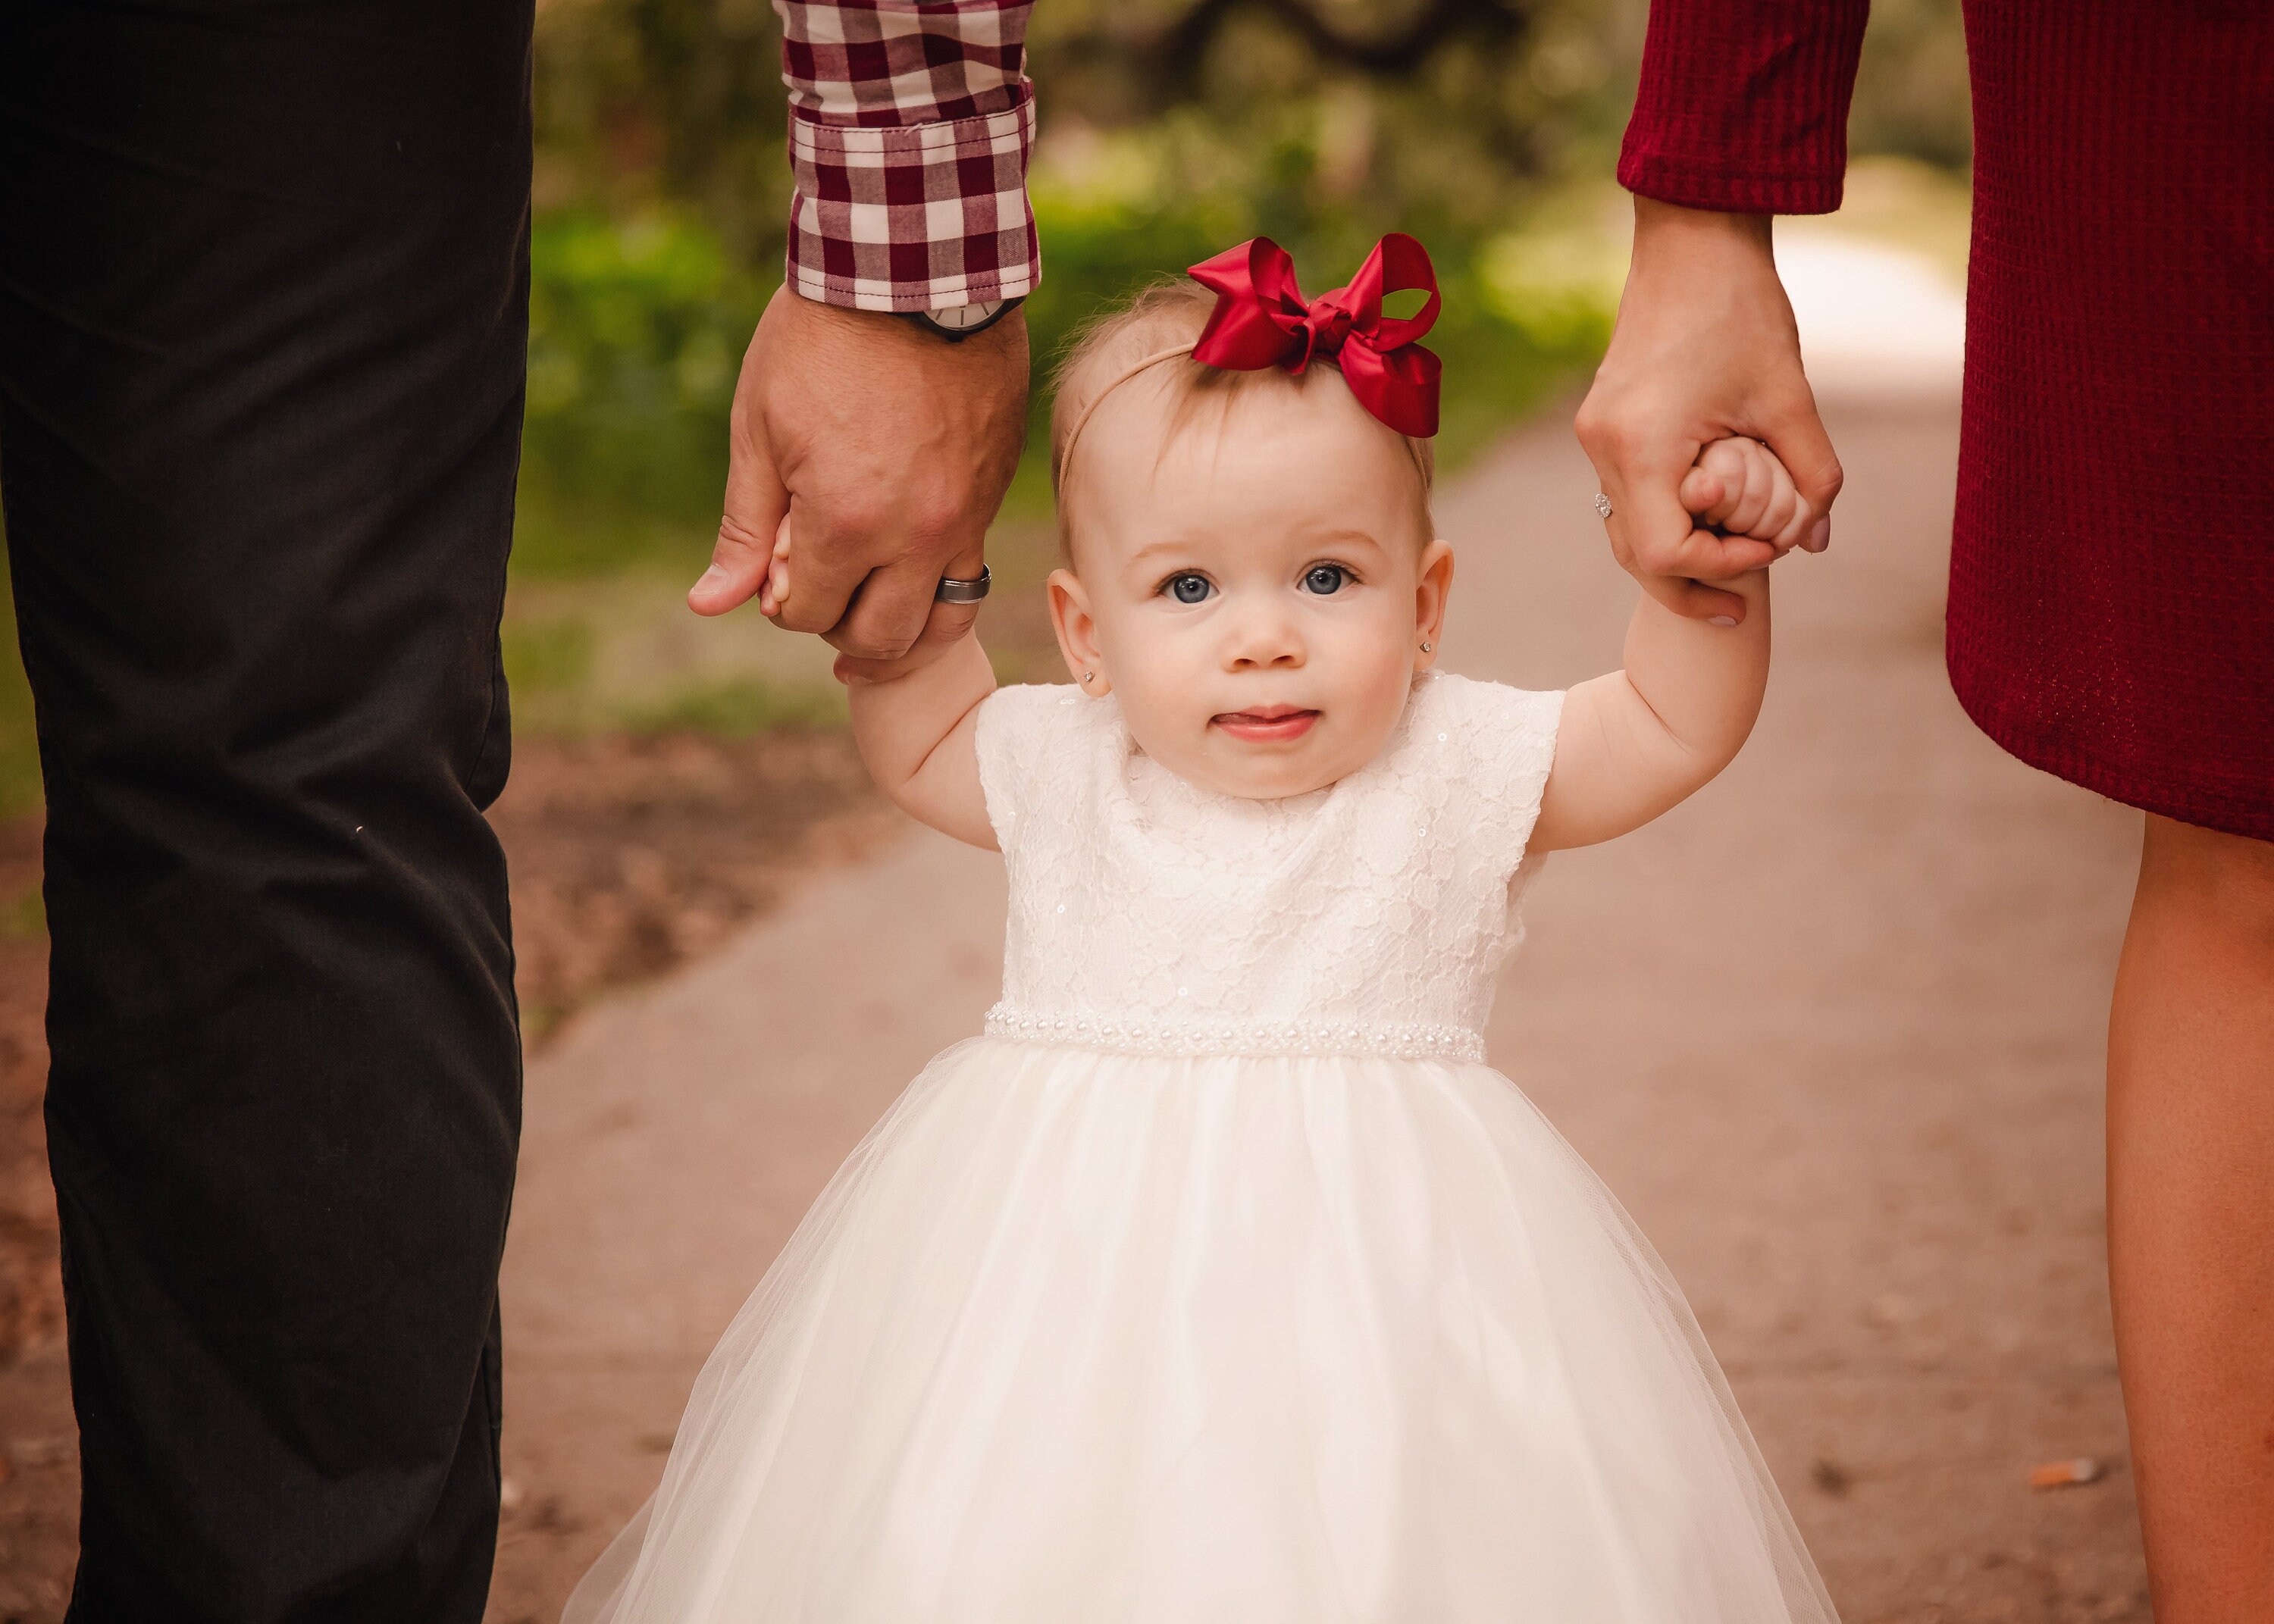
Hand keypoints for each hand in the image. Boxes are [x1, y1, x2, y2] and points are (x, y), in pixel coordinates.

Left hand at [692, 286, 1028, 662]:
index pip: (810, 616)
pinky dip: (937, 583)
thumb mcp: (760, 432)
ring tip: (874, 609)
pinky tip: (908, 557)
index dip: (781, 604)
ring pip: (944, 621)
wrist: (912, 272)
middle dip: (840, 630)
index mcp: (845, 523)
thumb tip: (711, 603)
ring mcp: (964, 518)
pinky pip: (972, 571)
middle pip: (882, 637)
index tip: (775, 568)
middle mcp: (914, 537)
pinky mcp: (992, 493)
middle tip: (820, 590)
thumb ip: (744, 528)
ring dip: (902, 629)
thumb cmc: (819, 343)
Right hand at [1575, 198, 1842, 624]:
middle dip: (1692, 584)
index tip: (1771, 547)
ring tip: (1732, 561)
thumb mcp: (1789, 398)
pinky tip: (1710, 514)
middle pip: (1635, 556)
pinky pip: (1626, 497)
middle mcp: (1604, 450)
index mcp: (1643, 447)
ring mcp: (1595, 439)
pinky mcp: (1602, 426)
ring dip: (1678, 554)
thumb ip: (1811, 475)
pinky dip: (1665, 518)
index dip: (1720, 567)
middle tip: (1742, 605)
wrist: (1691, 241)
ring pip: (1625, 532)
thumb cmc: (1742, 310)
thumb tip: (1817, 541)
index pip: (1665, 553)